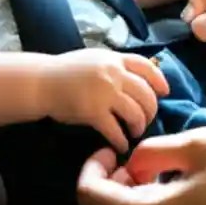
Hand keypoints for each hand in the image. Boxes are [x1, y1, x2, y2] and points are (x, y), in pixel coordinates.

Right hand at [38, 49, 170, 152]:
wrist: (41, 82)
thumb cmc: (66, 71)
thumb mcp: (95, 59)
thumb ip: (116, 65)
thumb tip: (140, 77)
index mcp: (114, 59)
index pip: (147, 67)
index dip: (159, 80)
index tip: (165, 92)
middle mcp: (113, 73)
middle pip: (146, 94)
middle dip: (151, 110)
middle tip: (147, 120)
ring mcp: (104, 92)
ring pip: (136, 113)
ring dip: (139, 126)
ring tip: (135, 132)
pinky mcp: (93, 112)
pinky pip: (116, 130)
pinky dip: (122, 140)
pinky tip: (121, 145)